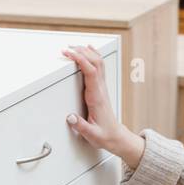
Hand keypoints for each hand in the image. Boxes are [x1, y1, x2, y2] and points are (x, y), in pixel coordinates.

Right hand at [60, 44, 141, 163]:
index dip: (80, 59)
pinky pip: (99, 67)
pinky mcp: (100, 88)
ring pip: (98, 62)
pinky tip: (89, 51)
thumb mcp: (92, 135)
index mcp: (97, 97)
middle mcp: (101, 89)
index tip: (69, 53)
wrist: (115, 137)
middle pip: (95, 62)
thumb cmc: (104, 135)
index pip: (90, 72)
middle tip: (67, 48)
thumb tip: (70, 117)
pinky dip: (93, 56)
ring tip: (74, 47)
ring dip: (87, 52)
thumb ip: (81, 126)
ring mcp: (102, 87)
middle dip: (81, 52)